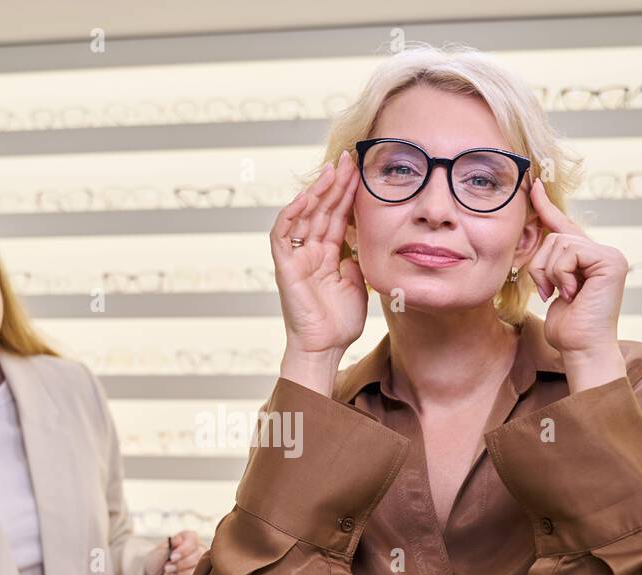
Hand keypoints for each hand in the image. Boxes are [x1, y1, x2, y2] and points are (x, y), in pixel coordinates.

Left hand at [142, 530, 204, 574]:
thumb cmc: (157, 559)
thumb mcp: (161, 550)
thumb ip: (170, 544)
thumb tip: (179, 539)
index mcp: (190, 539)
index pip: (193, 541)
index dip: (184, 550)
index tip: (172, 557)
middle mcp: (198, 550)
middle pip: (197, 557)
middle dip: (180, 564)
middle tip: (166, 568)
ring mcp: (199, 565)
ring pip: (195, 571)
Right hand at [271, 151, 368, 370]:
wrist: (325, 347)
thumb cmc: (340, 323)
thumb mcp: (357, 284)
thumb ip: (356, 260)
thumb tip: (356, 244)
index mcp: (327, 255)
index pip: (336, 216)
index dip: (346, 194)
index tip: (359, 171)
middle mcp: (310, 252)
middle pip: (321, 210)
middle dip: (334, 184)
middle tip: (349, 159)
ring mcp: (296, 258)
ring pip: (303, 216)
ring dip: (316, 192)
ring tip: (332, 171)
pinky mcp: (284, 266)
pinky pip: (282, 234)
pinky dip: (291, 214)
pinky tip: (305, 197)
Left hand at [526, 179, 629, 379]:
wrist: (582, 349)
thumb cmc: (567, 326)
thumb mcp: (553, 287)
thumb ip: (552, 261)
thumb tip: (539, 236)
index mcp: (591, 257)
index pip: (565, 226)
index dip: (546, 207)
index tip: (532, 186)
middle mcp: (605, 252)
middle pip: (555, 236)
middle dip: (541, 265)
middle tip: (549, 292)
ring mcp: (610, 255)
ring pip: (558, 242)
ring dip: (548, 272)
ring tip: (560, 295)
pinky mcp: (611, 260)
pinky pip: (569, 252)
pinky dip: (560, 274)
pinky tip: (570, 294)